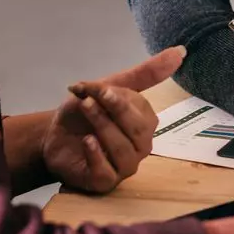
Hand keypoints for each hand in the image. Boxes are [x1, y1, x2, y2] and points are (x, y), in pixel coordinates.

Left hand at [41, 48, 178, 192]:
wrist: (52, 135)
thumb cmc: (84, 113)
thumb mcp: (110, 87)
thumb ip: (144, 74)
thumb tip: (181, 50)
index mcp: (145, 124)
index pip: (141, 110)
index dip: (118, 96)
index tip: (93, 86)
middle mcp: (140, 147)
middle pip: (137, 131)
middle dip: (113, 111)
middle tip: (90, 98)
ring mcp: (123, 167)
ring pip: (123, 150)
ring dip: (102, 126)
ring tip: (84, 109)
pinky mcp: (104, 182)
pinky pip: (107, 172)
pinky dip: (96, 155)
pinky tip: (87, 141)